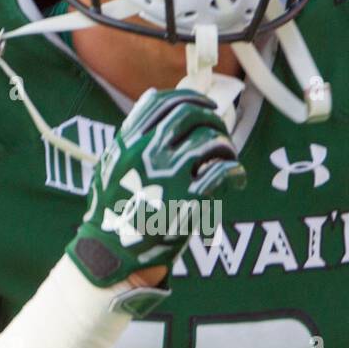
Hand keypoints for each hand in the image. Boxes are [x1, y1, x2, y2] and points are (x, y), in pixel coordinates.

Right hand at [67, 87, 245, 298]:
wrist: (111, 252)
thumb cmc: (113, 209)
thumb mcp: (112, 162)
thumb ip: (133, 132)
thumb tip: (154, 95)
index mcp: (128, 141)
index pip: (164, 102)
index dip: (191, 99)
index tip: (206, 106)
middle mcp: (148, 152)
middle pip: (191, 114)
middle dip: (212, 119)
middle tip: (220, 133)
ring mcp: (169, 175)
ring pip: (210, 141)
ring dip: (226, 148)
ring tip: (228, 160)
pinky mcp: (188, 200)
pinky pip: (222, 172)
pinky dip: (235, 171)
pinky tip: (237, 179)